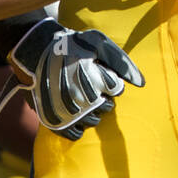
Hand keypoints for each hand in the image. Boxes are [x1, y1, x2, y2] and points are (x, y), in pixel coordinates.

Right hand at [0, 17, 143, 137]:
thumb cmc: (70, 45)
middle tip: (91, 86)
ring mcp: (67, 110)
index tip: (101, 74)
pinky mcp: (54, 120)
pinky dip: (78, 128)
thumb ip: (121, 61)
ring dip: (93, 113)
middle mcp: (81, 96)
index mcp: (92, 77)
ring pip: (94, 122)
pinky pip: (75, 134)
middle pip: (107, 107)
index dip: (111, 81)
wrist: (35, 50)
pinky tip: (76, 117)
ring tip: (83, 99)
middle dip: (103, 97)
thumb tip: (142, 84)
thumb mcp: (98, 42)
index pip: (116, 88)